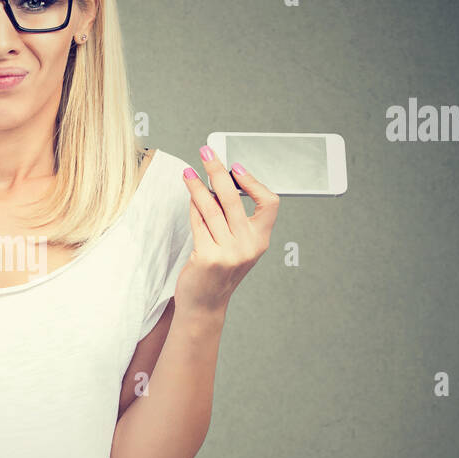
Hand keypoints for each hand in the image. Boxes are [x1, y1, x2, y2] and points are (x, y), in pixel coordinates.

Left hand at [175, 145, 278, 317]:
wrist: (204, 305)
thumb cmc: (218, 271)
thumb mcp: (236, 246)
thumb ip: (233, 220)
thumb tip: (220, 181)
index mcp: (260, 240)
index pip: (270, 203)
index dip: (254, 182)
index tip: (237, 167)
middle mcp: (248, 246)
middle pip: (234, 198)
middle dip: (218, 171)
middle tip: (206, 153)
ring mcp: (229, 253)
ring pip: (211, 208)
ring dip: (197, 186)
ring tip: (188, 172)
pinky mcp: (208, 257)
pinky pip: (198, 223)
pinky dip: (192, 207)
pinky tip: (188, 195)